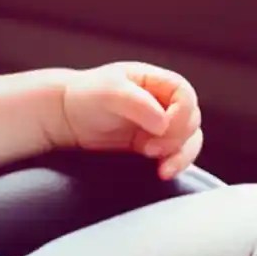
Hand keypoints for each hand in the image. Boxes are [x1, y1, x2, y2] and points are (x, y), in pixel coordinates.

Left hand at [61, 62, 202, 179]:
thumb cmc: (86, 96)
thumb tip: (163, 123)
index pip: (185, 95)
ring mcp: (161, 125)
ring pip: (189, 141)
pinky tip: (162, 173)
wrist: (65, 116)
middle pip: (191, 121)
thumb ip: (138, 104)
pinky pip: (175, 155)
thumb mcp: (109, 91)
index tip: (159, 127)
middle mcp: (164, 102)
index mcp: (157, 82)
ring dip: (180, 156)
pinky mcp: (153, 145)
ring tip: (161, 169)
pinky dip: (174, 165)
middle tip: (148, 148)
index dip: (180, 114)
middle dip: (176, 138)